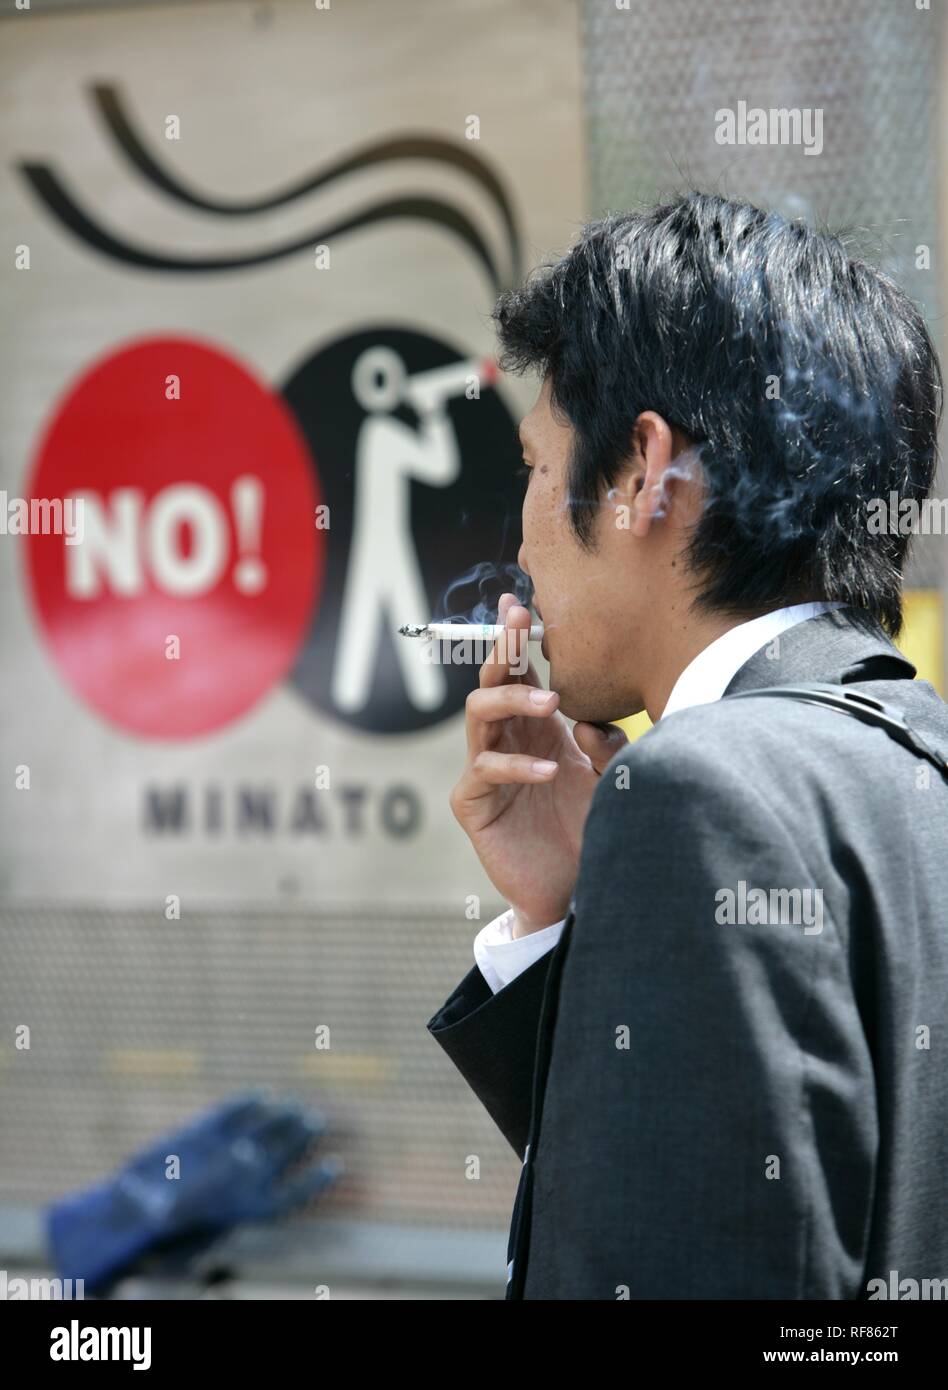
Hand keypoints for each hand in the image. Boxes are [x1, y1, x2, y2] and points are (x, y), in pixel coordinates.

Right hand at [449, 593, 627, 932]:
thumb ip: (606, 744)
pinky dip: (516, 766)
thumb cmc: (589, 826)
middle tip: (519, 623)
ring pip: (478, 713)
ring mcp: (484, 768)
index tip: (521, 602)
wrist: (573, 887)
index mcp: (533, 725)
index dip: (516, 637)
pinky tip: (549, 771)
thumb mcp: (610, 778)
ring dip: (512, 700)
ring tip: (549, 703)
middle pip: (491, 681)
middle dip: (503, 649)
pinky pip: (484, 771)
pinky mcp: (473, 803)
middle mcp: (505, 738)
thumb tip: (585, 717)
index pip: (519, 671)